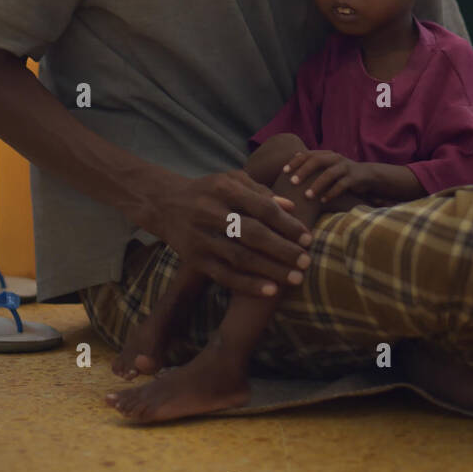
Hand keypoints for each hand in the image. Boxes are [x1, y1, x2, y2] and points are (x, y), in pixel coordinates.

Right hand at [154, 170, 313, 296]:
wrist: (164, 204)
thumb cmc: (208, 191)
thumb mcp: (231, 180)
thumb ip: (261, 192)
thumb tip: (291, 208)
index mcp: (224, 189)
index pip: (262, 208)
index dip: (287, 224)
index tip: (307, 237)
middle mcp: (211, 212)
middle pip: (253, 234)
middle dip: (283, 249)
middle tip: (307, 261)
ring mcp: (201, 238)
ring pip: (240, 258)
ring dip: (271, 270)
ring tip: (295, 278)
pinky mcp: (194, 259)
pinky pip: (224, 276)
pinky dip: (248, 285)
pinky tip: (270, 291)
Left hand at [285, 150, 380, 204]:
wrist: (367, 175)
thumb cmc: (341, 173)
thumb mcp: (328, 165)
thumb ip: (313, 162)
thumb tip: (294, 155)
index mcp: (327, 154)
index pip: (308, 154)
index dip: (296, 161)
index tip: (284, 171)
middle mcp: (335, 158)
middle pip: (318, 160)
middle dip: (304, 171)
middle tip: (293, 182)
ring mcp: (345, 167)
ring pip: (330, 174)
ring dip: (317, 185)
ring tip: (307, 196)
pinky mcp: (354, 178)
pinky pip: (342, 185)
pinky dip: (331, 193)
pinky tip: (323, 201)